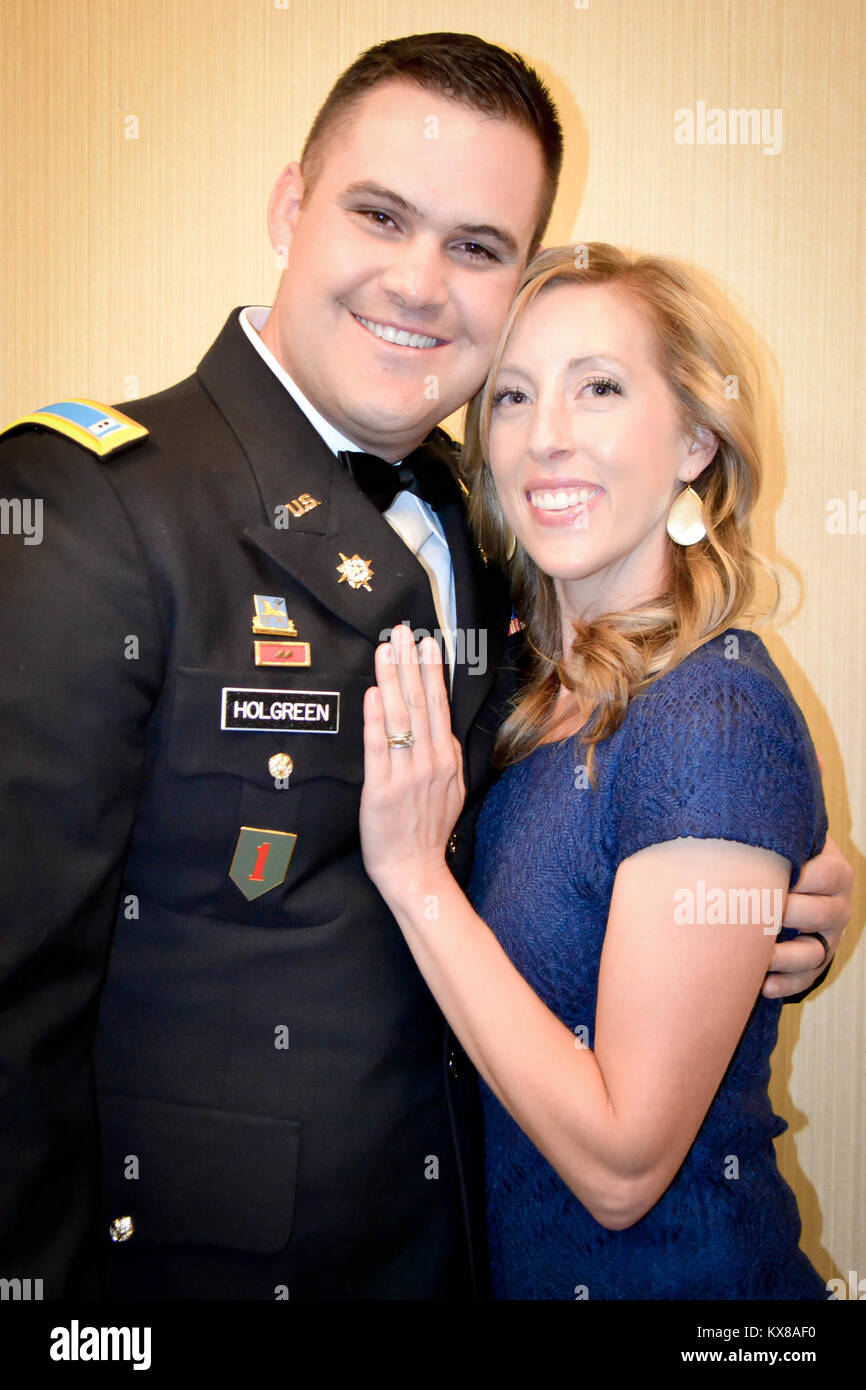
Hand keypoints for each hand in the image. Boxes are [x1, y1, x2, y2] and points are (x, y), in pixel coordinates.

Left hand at [360, 625, 464, 896]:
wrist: (415, 870)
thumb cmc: (429, 829)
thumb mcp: (452, 788)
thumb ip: (445, 755)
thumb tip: (439, 726)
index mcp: (447, 758)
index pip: (439, 705)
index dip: (432, 670)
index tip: (426, 641)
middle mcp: (430, 761)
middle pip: (421, 702)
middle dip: (411, 663)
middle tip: (403, 631)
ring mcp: (407, 774)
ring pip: (400, 717)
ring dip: (393, 679)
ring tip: (386, 649)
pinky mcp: (381, 788)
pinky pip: (378, 746)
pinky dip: (376, 717)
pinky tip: (375, 692)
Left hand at [761, 835, 851, 996]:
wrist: (789, 882)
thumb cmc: (775, 856)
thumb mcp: (783, 841)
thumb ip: (771, 831)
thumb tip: (733, 816)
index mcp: (834, 870)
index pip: (824, 874)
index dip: (794, 878)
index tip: (758, 877)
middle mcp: (838, 904)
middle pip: (820, 913)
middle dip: (785, 914)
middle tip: (749, 911)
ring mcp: (829, 936)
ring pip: (814, 952)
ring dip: (783, 957)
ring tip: (755, 957)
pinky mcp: (817, 961)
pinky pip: (806, 979)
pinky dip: (785, 984)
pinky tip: (762, 985)